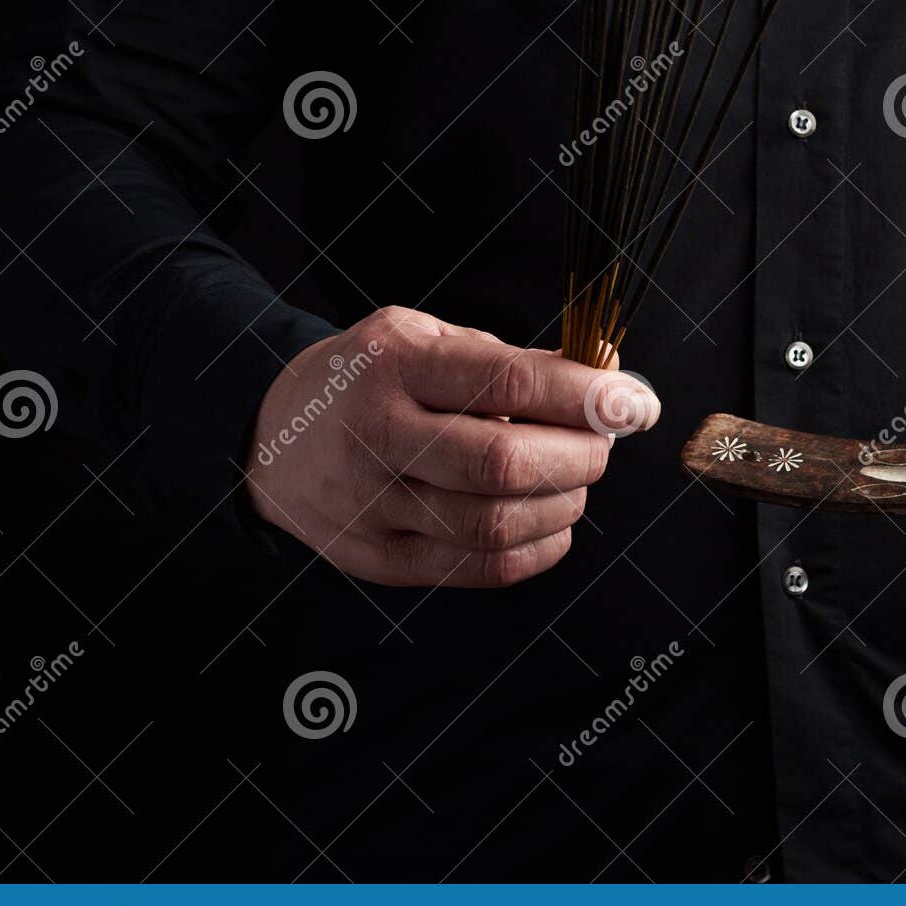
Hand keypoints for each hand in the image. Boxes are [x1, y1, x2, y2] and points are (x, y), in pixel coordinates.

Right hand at [243, 306, 659, 586]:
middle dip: (580, 457)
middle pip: (503, 464)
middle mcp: (377, 435)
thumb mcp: (428, 338)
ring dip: (563, 504)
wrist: (270, 434)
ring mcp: (373, 504)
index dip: (587, 397)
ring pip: (494, 525)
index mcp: (395, 365)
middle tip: (602, 446)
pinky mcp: (379, 558)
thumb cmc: (373, 378)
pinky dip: (537, 550)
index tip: (635, 404)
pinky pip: (478, 568)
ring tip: (575, 480)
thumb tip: (611, 377)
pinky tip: (552, 521)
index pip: (509, 383)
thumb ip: (515, 358)